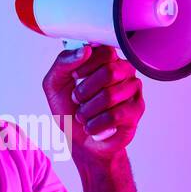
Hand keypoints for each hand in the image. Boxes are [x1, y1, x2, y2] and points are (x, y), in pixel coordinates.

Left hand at [42, 43, 144, 166]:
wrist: (79, 141)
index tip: (75, 77)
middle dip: (84, 91)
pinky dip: (95, 125)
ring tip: (84, 116)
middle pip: (110, 72)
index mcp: (105, 60)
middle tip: (78, 100)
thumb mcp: (54, 84)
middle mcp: (123, 71)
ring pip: (110, 96)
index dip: (87, 65)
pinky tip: (93, 127)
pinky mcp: (136, 111)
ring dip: (88, 111)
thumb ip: (63, 62)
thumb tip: (85, 50)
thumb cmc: (69, 110)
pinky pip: (114, 116)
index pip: (105, 51)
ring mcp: (132, 91)